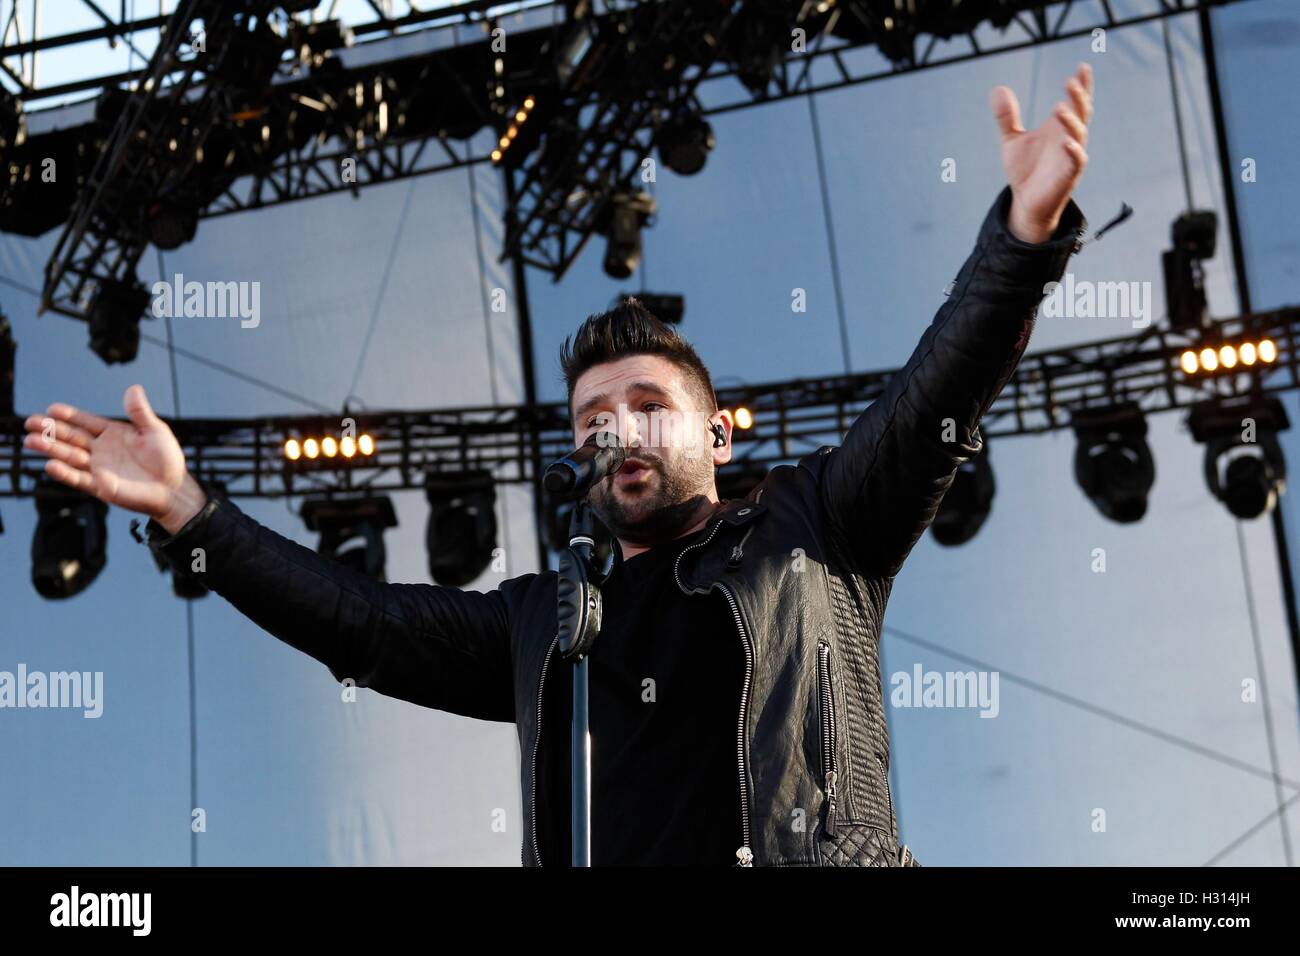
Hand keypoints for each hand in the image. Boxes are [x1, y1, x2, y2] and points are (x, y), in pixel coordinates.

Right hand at [23, 384, 206, 533]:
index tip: (52, 408)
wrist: (173, 489)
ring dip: (50, 449)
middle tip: (31, 422)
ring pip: (69, 456)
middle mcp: (101, 450)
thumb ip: (140, 412)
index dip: (69, 415)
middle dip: (51, 430)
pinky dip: (64, 473)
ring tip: (31, 441)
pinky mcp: (100, 486)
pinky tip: (51, 465)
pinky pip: (78, 479)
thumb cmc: (167, 459)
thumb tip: (133, 388)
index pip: (85, 422)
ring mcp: (98, 468)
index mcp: (112, 433)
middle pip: (71, 437)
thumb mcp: (155, 430)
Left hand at [992, 62, 1092, 242]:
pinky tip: (1066, 142)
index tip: (1082, 66)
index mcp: (1059, 127)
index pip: (1074, 101)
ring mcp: (1071, 156)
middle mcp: (1069, 138)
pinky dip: (1073, 150)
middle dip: (1079, 96)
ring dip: (1071, 120)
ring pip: (1079, 134)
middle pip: (1081, 112)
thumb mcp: (1012, 140)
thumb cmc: (1025, 170)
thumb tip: (998, 89)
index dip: (1081, 85)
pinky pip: (1076, 160)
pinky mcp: (1068, 175)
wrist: (1025, 202)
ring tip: (1058, 107)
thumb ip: (1007, 116)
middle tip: (1072, 80)